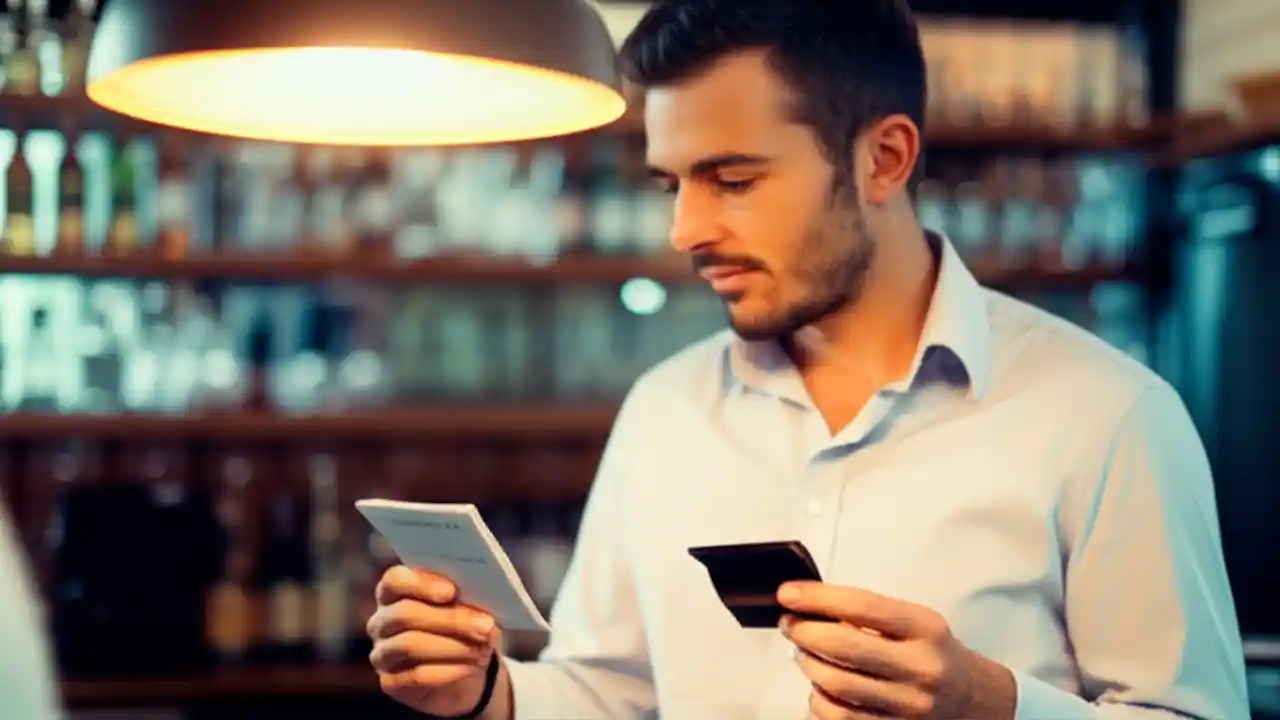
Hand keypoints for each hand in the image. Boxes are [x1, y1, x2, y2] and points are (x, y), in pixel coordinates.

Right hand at [367, 565, 504, 716]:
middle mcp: (381, 621)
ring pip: (410, 645)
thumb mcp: (469, 607)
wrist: (466, 668)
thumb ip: (468, 597)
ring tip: (482, 650)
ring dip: (453, 647)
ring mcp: (382, 653)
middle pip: (405, 614)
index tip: (451, 591)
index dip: (420, 583)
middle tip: (484, 626)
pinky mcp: (390, 682)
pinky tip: (471, 667)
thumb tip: (479, 601)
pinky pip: (416, 676)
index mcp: (395, 592)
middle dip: (449, 620)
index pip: (394, 580)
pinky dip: (450, 670)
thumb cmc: (463, 627)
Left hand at [777, 582, 1015, 719]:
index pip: (862, 606)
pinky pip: (841, 717)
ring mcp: (909, 705)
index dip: (818, 598)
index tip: (788, 594)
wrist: (976, 700)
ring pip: (836, 685)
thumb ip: (870, 614)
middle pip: (843, 647)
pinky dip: (819, 700)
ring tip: (803, 653)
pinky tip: (819, 688)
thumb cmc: (935, 653)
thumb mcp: (916, 621)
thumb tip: (811, 606)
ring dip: (808, 664)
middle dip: (804, 632)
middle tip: (790, 624)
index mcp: (925, 629)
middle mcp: (920, 667)